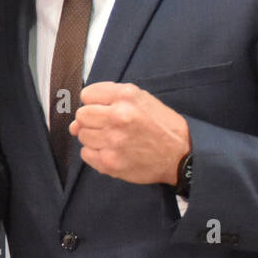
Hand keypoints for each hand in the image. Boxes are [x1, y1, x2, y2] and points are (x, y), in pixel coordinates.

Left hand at [69, 81, 190, 184]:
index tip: (106, 109)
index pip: (87, 95)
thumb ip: (107, 101)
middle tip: (109, 126)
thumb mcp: (141, 99)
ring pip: (82, 135)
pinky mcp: (110, 162)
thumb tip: (75, 122)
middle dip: (91, 121)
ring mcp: (113, 141)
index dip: (95, 103)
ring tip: (115, 140)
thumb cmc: (160, 125)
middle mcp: (118, 116)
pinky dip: (96, 154)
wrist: (182, 155)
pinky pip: (86, 154)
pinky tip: (114, 152)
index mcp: (126, 97)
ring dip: (94, 138)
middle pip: (81, 116)